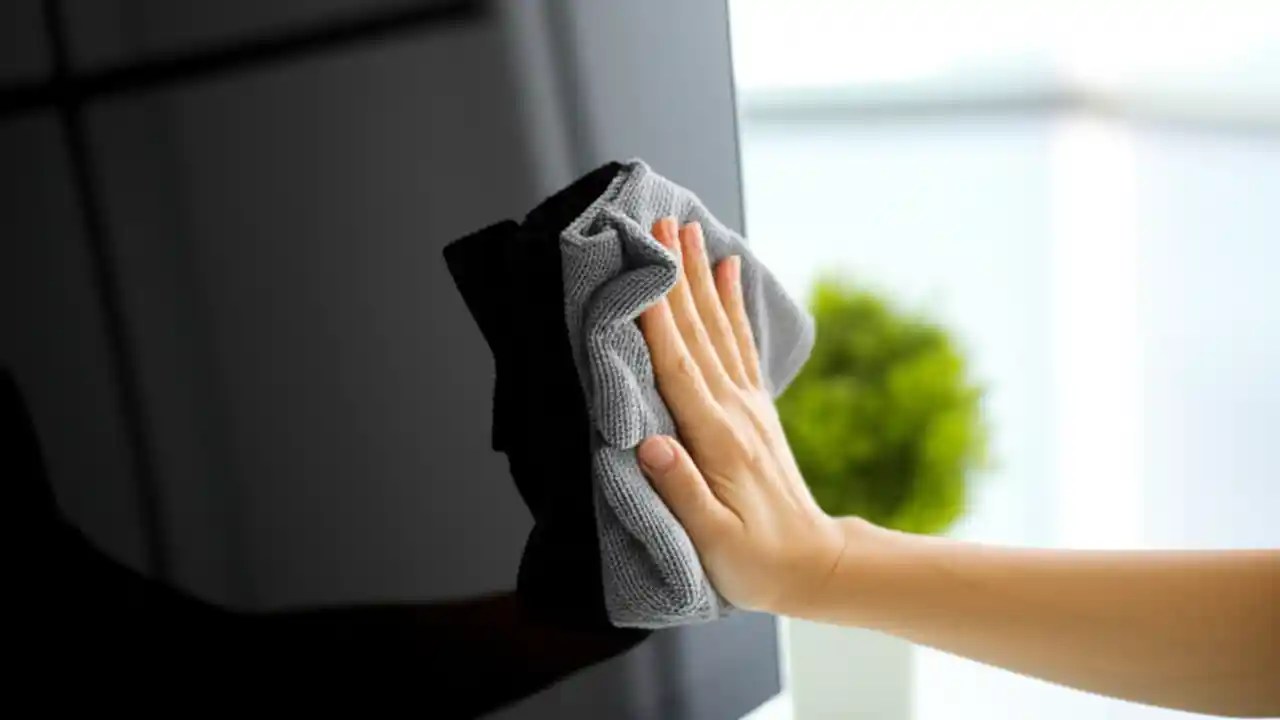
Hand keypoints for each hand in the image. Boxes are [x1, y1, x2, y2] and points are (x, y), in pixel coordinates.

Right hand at [636, 217, 851, 615]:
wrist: (815, 566)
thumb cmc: (755, 562)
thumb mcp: (713, 541)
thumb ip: (681, 490)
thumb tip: (647, 444)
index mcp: (715, 438)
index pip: (678, 366)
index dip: (657, 316)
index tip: (642, 268)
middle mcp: (734, 411)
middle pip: (697, 332)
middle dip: (676, 275)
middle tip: (660, 222)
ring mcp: (748, 406)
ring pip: (719, 329)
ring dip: (699, 278)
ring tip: (688, 231)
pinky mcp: (754, 410)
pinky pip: (741, 345)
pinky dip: (731, 305)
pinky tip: (726, 273)